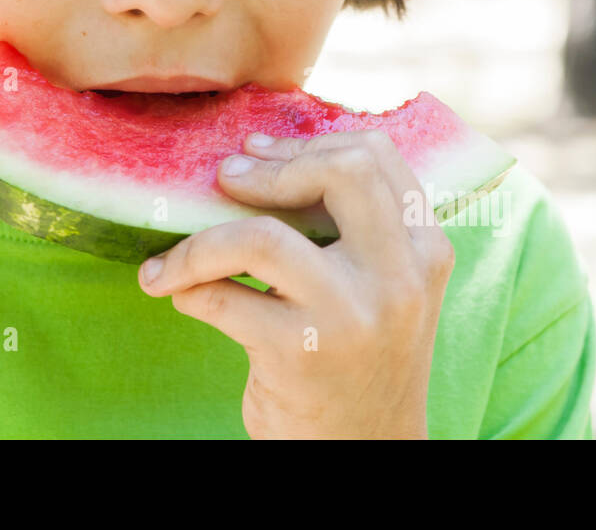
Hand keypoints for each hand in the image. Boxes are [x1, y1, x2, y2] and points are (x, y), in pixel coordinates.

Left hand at [137, 129, 454, 438]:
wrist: (365, 450)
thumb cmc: (357, 355)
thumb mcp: (382, 284)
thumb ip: (353, 225)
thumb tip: (260, 152)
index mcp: (424, 247)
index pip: (375, 156)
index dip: (307, 143)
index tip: (257, 151)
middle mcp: (400, 276)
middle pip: (341, 172)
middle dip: (268, 168)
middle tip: (223, 178)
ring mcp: (352, 314)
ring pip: (260, 237)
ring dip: (198, 243)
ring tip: (171, 261)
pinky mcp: (303, 354)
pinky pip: (222, 298)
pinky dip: (186, 288)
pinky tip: (180, 295)